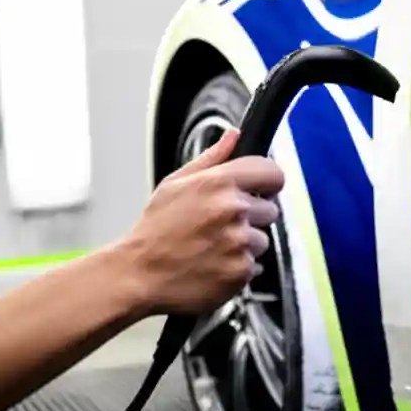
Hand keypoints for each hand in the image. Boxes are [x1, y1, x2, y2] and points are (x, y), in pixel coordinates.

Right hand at [119, 129, 284, 315]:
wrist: (138, 274)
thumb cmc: (155, 229)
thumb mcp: (175, 184)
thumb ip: (211, 158)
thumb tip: (234, 135)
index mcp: (219, 182)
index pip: (272, 173)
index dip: (267, 183)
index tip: (260, 191)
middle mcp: (233, 209)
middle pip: (270, 209)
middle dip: (251, 217)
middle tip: (219, 225)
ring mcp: (239, 242)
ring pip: (262, 240)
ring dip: (244, 245)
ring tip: (212, 247)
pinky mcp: (241, 270)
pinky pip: (255, 265)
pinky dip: (238, 267)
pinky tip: (214, 264)